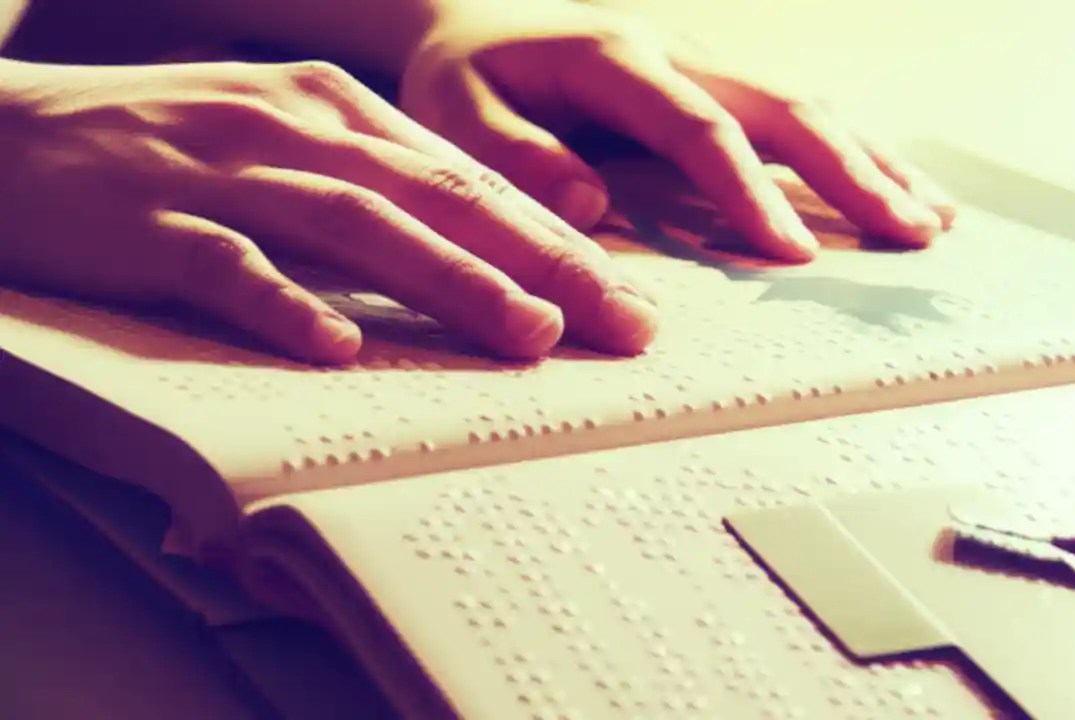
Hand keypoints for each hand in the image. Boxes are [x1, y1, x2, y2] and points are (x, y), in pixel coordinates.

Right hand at [0, 59, 657, 363]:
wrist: (9, 131)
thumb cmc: (164, 148)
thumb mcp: (285, 141)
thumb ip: (374, 185)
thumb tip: (481, 253)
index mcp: (338, 108)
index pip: (471, 178)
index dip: (557, 238)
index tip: (627, 296)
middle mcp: (295, 127)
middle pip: (440, 198)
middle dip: (542, 262)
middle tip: (620, 322)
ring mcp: (221, 171)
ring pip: (356, 226)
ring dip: (447, 281)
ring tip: (525, 334)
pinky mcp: (147, 220)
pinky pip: (225, 265)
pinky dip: (283, 304)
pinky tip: (336, 348)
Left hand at [399, 0, 956, 261]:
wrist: (477, 21)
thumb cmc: (466, 76)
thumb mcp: (456, 112)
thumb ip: (513, 157)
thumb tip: (590, 206)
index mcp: (616, 60)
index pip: (698, 128)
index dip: (748, 190)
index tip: (792, 255)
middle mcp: (678, 54)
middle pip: (782, 110)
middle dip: (849, 175)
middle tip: (906, 236)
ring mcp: (706, 66)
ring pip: (806, 108)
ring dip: (871, 162)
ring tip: (931, 218)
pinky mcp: (716, 86)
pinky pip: (795, 117)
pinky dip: (852, 153)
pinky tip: (892, 187)